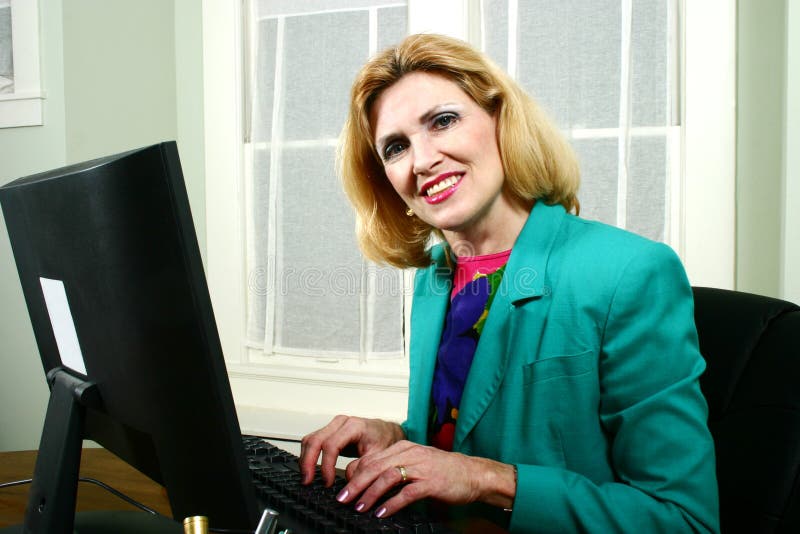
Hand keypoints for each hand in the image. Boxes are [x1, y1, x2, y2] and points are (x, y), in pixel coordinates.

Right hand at [299, 415, 404, 485]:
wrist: (386, 432)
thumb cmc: (384, 440)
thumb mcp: (378, 456)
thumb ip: (363, 468)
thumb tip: (347, 481)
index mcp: (354, 426)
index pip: (332, 445)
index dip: (326, 465)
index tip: (327, 482)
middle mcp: (341, 423)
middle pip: (315, 439)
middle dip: (308, 462)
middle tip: (308, 481)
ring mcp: (333, 425)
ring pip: (310, 439)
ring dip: (305, 459)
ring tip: (307, 478)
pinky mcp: (329, 431)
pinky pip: (312, 441)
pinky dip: (308, 455)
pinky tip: (309, 469)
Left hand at [335, 440, 516, 517]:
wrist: (473, 473)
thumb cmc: (443, 470)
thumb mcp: (415, 463)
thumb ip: (394, 467)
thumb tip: (369, 481)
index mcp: (403, 448)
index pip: (371, 457)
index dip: (354, 473)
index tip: (343, 487)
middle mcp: (409, 454)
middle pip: (374, 466)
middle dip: (355, 483)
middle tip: (342, 498)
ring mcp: (420, 467)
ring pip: (387, 477)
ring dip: (370, 493)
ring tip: (358, 507)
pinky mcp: (431, 482)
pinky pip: (406, 493)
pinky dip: (392, 504)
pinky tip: (382, 513)